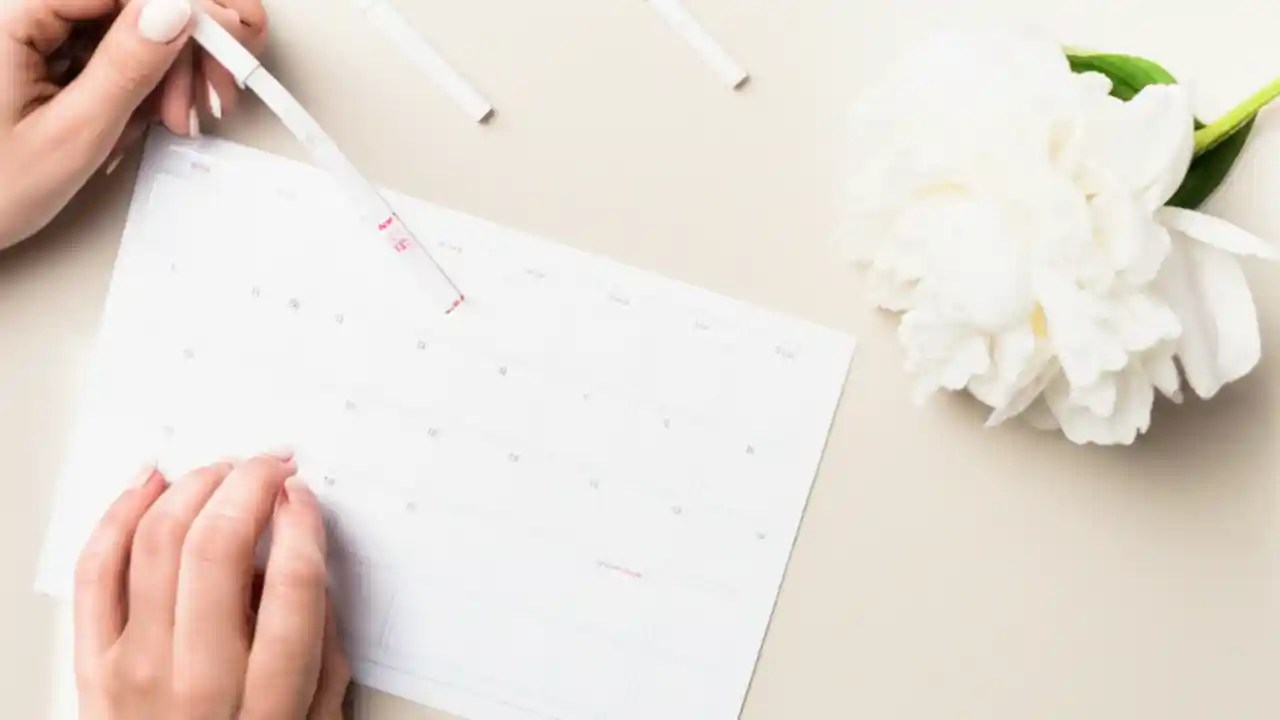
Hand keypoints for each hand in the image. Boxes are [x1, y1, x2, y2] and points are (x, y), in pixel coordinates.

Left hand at [0, 0, 266, 248]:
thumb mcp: (72, 133)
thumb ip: (127, 68)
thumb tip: (177, 10)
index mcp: (12, 12)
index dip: (188, 11)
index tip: (232, 45)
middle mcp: (20, 10)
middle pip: (134, 3)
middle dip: (184, 47)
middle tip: (211, 97)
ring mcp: (33, 29)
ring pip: (132, 26)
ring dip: (168, 71)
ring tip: (175, 121)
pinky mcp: (44, 50)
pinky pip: (112, 48)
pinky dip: (142, 82)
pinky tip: (147, 116)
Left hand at [74, 454, 350, 718]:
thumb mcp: (315, 718)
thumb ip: (320, 644)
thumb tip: (304, 562)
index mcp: (266, 701)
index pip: (292, 587)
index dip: (302, 522)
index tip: (304, 496)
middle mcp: (196, 680)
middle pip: (216, 550)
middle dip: (250, 484)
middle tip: (269, 464)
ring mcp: (135, 667)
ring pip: (156, 542)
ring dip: (194, 486)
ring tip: (221, 469)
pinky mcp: (92, 662)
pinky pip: (96, 568)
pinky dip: (120, 511)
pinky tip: (150, 484)